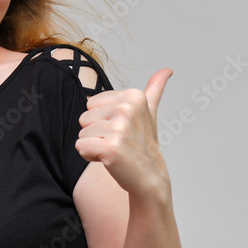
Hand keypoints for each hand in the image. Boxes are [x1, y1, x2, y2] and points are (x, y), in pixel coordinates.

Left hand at [75, 69, 172, 195]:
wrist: (149, 177)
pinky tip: (108, 160)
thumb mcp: (149, 112)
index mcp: (133, 96)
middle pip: (84, 118)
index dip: (102, 120)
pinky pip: (80, 147)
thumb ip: (155, 89)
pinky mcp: (110, 148)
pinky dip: (89, 156)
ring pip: (82, 133)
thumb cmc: (143, 144)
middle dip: (96, 133)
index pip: (91, 104)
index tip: (121, 130)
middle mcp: (127, 109)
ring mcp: (119, 129)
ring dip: (93, 146)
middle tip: (118, 142)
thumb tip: (167, 70)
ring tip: (114, 150)